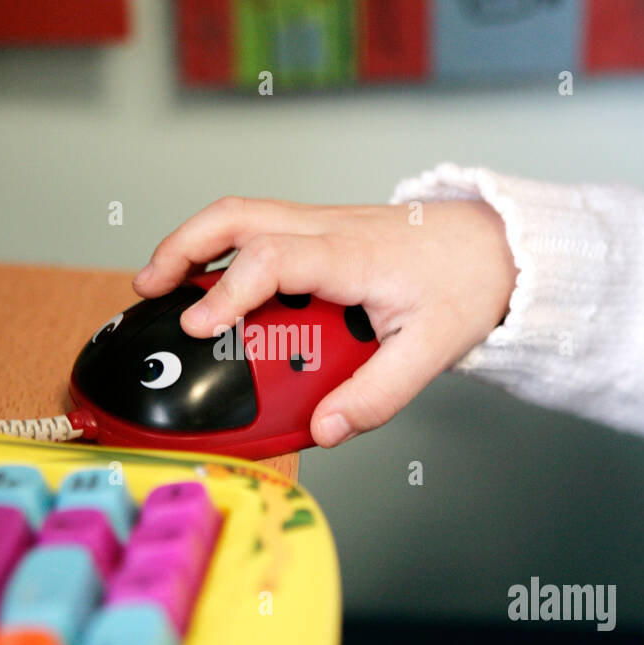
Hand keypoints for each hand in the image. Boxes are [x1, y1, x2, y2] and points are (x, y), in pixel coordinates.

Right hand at [133, 197, 517, 446]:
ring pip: (240, 215)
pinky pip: (258, 230)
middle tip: (149, 290)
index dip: (229, 291)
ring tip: (161, 287)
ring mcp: (320, 224)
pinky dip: (220, 252)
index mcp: (351, 256)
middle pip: (236, 216)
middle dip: (182, 248)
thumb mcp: (432, 352)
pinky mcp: (319, 232)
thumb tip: (327, 429)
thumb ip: (377, 395)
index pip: (273, 258)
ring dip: (193, 244)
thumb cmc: (464, 287)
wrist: (495, 246)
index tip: (201, 327)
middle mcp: (327, 230)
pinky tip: (211, 287)